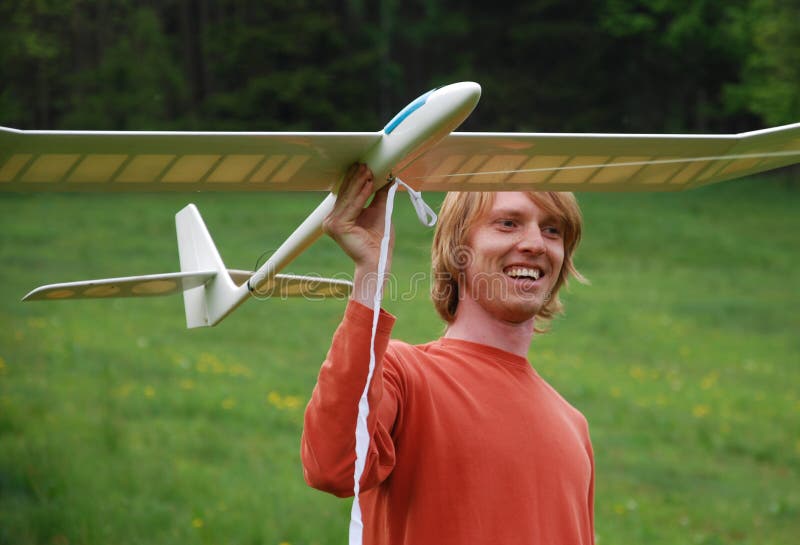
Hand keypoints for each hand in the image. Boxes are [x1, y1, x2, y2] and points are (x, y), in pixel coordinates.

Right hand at [323, 163, 393, 304]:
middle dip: (357, 178)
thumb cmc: (378, 240)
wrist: (378, 259)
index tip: (364, 165)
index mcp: (338, 216)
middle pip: (346, 194)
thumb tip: (387, 179)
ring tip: (368, 170)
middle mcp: (331, 220)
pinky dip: (362, 193)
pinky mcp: (336, 226)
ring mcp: (331, 224)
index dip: (355, 179)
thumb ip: (379, 196)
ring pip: (349, 198)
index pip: (346, 194)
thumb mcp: (380, 211)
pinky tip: (369, 183)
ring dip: (359, 182)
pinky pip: (352, 206)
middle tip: (365, 164)